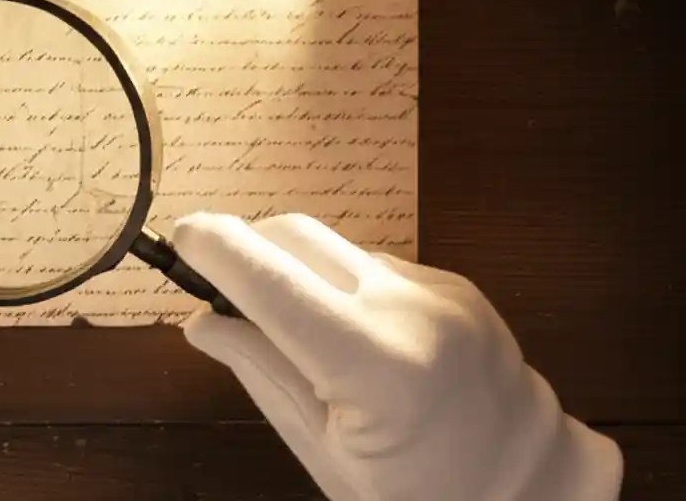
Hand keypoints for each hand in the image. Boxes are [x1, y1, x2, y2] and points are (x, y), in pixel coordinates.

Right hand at [174, 212, 621, 500]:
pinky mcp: (455, 284)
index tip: (179, 237)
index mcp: (376, 366)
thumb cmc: (420, 495)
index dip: (216, 248)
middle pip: (297, 236)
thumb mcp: (325, 452)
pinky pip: (372, 264)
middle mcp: (412, 310)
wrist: (531, 488)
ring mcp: (441, 291)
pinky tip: (342, 330)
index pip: (272, 280)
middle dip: (246, 246)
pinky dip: (336, 283)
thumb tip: (202, 320)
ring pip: (333, 247)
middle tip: (213, 285)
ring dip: (293, 267)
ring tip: (285, 325)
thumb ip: (262, 373)